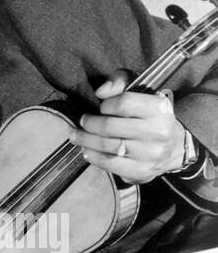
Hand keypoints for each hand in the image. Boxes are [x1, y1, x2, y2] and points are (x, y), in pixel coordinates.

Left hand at [69, 70, 187, 183]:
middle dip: (89, 123)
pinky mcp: (141, 171)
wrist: (174, 147)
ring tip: (77, 136)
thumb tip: (101, 91)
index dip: (106, 104)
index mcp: (160, 108)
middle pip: (110, 126)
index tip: (101, 107)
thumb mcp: (142, 92)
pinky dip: (93, 156)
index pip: (124, 102)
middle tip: (82, 122)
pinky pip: (109, 163)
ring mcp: (150, 154)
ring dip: (85, 140)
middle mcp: (158, 131)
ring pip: (106, 146)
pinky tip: (87, 151)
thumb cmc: (149, 117)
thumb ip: (121, 81)